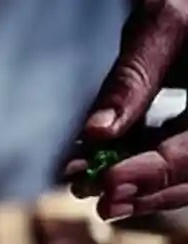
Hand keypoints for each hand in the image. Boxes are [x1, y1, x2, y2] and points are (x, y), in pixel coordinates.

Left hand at [68, 0, 187, 217]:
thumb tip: (96, 132)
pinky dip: (140, 165)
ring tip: (87, 184)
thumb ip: (132, 79)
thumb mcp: (162, 25)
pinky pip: (180, 156)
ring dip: (138, 185)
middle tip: (93, 196)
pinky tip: (98, 167)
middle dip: (144, 188)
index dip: (157, 172)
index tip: (108, 182)